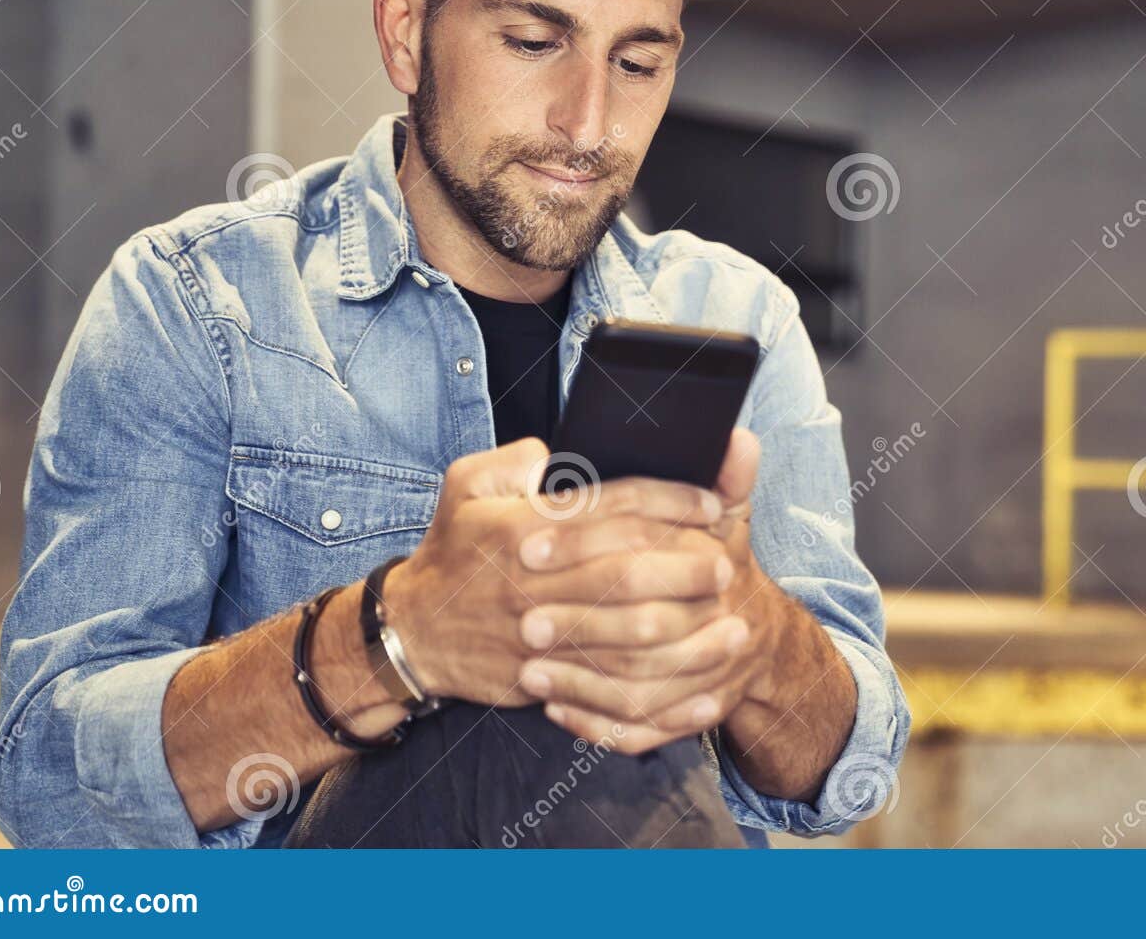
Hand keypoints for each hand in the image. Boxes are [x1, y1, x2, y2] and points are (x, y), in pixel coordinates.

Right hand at [384, 437, 730, 707]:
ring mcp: (539, 634)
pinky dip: (660, 693)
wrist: (413, 632)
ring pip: (625, 636)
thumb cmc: (451, 551)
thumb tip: (558, 453)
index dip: (669, 502)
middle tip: (728, 566)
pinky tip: (699, 690)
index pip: (613, 507)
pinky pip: (612, 689)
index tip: (711, 504)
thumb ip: (514, 459)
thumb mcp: (464, 485)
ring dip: (686, 635)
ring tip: (732, 627)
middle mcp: (535, 580)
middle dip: (685, 569)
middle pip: (627, 572)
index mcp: (526, 526)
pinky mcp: (544, 676)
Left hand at [518, 429, 792, 753]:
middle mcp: (722, 616)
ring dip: (580, 680)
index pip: (645, 539)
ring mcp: (711, 671)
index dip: (584, 538)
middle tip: (522, 620)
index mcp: (716, 555)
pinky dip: (598, 724)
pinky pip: (644, 727)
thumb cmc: (720, 565)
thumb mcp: (728, 514)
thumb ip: (724, 475)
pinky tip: (555, 709)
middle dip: (579, 622)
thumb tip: (736, 438)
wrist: (760, 641)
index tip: (528, 546)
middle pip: (644, 621)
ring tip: (527, 671)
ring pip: (640, 685)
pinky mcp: (695, 711)